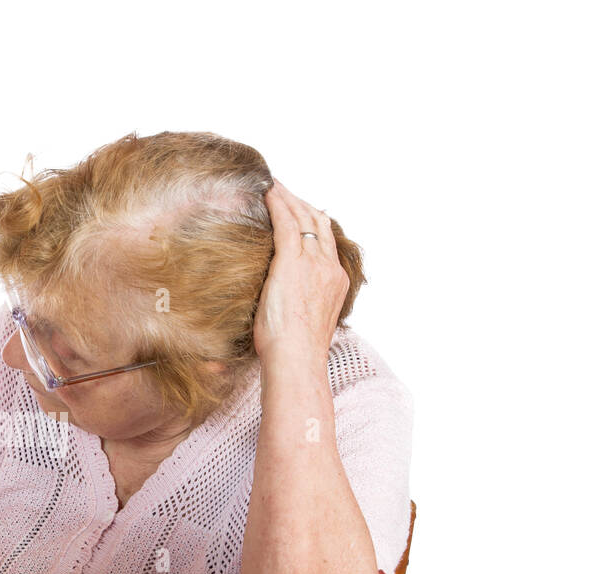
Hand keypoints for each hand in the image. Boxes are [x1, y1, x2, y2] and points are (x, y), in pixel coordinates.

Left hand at [253, 180, 349, 369]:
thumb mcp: (306, 323)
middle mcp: (329, 267)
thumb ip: (302, 304)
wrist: (297, 360)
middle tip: (283, 189)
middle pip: (318, 223)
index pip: (325, 240)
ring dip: (288, 198)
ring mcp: (313, 264)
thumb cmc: (294, 353)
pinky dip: (277, 205)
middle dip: (300, 203)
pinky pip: (286, 224)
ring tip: (273, 185)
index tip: (298, 210)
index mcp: (336, 281)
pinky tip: (266, 194)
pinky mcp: (292, 263)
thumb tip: (285, 303)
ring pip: (303, 218)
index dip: (312, 221)